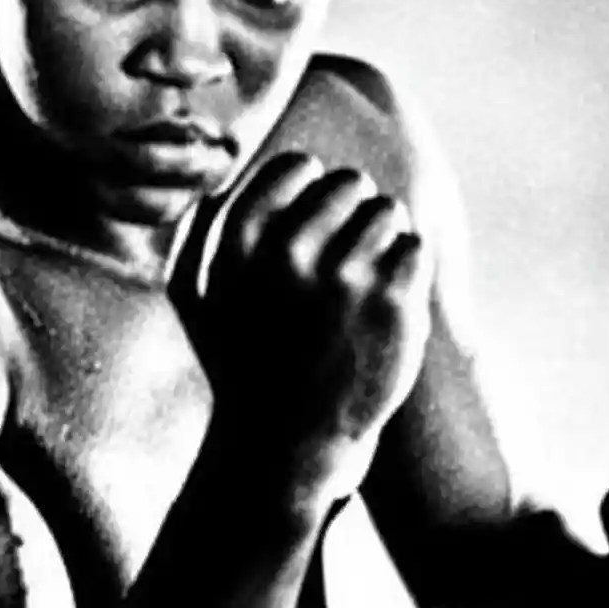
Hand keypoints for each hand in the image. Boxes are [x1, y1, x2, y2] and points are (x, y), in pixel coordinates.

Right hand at [174, 152, 432, 503]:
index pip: (298, 168)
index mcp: (239, 241)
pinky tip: (381, 310)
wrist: (286, 443)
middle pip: (350, 183)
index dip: (311, 195)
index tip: (310, 231)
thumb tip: (220, 165)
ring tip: (361, 289)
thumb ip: (200, 225)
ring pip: (388, 211)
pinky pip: (415, 249)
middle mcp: (288, 253)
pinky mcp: (390, 303)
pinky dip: (407, 276)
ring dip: (382, 244)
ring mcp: (343, 277)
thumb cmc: (241, 359)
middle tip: (340, 266)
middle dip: (351, 218)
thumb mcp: (194, 294)